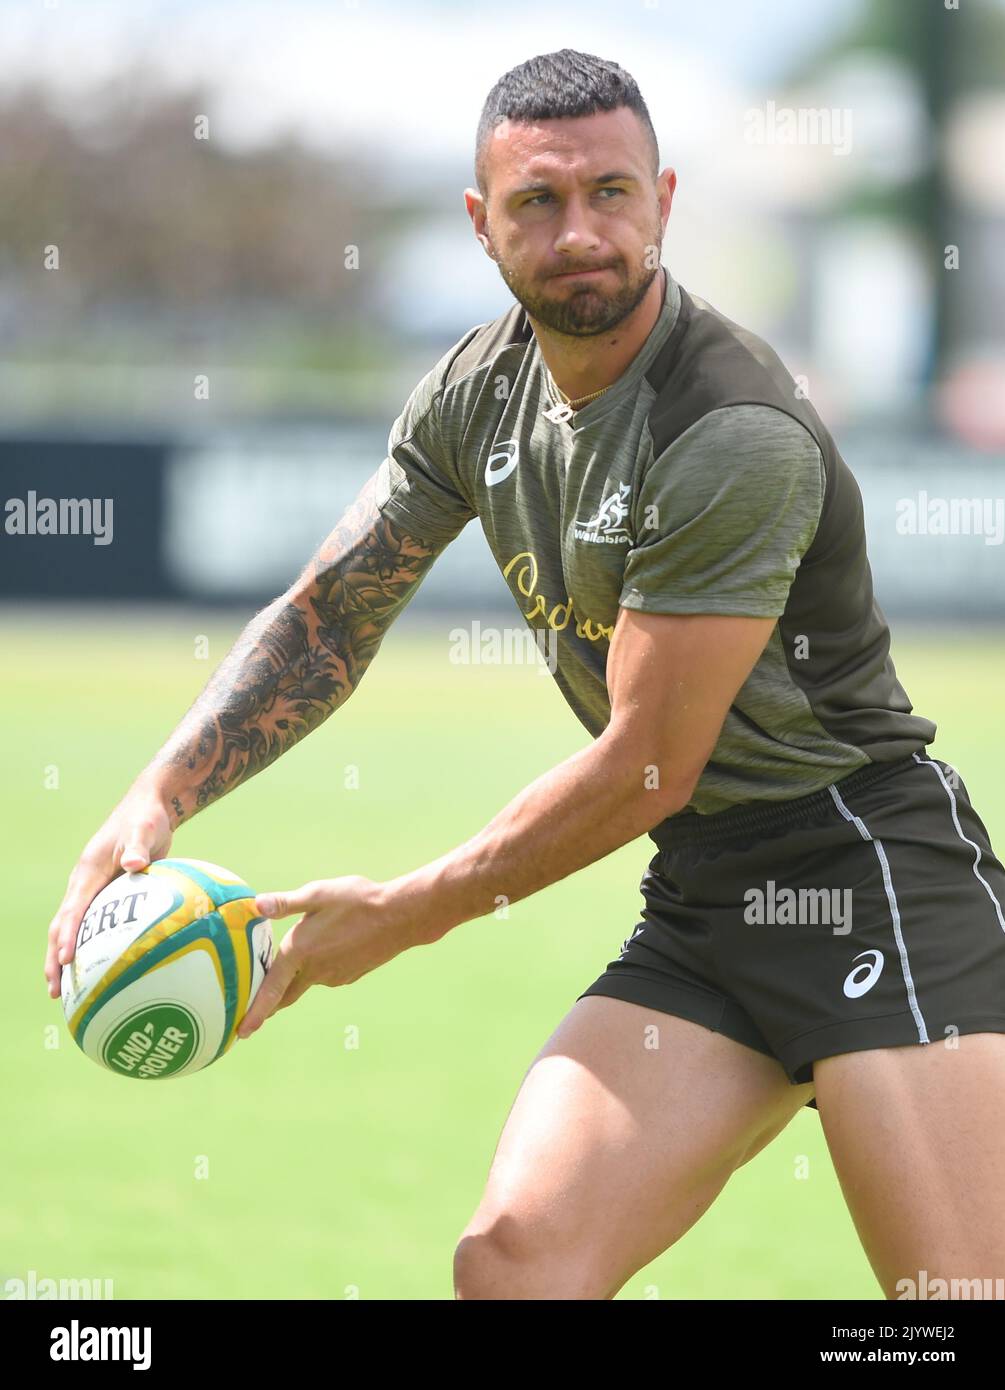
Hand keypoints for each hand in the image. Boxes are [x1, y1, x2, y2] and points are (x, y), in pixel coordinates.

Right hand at [45, 779, 173, 998]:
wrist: (148, 808)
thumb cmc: (147, 818)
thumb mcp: (144, 828)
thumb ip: (138, 846)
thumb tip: (134, 864)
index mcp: (88, 871)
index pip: (74, 910)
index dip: (68, 936)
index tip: (65, 962)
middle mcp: (83, 883)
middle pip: (62, 927)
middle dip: (55, 959)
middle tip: (55, 990)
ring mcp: (91, 890)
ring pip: (71, 930)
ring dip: (64, 959)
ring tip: (63, 991)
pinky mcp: (105, 894)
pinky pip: (92, 926)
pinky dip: (88, 948)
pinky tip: (100, 970)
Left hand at [237, 875, 419, 1037]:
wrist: (399, 917)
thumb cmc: (357, 901)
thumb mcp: (319, 894)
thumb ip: (286, 903)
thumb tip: (256, 905)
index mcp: (300, 952)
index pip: (271, 989)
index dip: (255, 1011)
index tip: (243, 1032)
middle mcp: (315, 970)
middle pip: (286, 994)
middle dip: (270, 1004)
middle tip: (254, 1015)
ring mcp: (335, 976)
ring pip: (309, 980)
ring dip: (300, 974)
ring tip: (304, 953)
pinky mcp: (350, 974)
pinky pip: (328, 974)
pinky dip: (322, 966)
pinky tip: (332, 946)